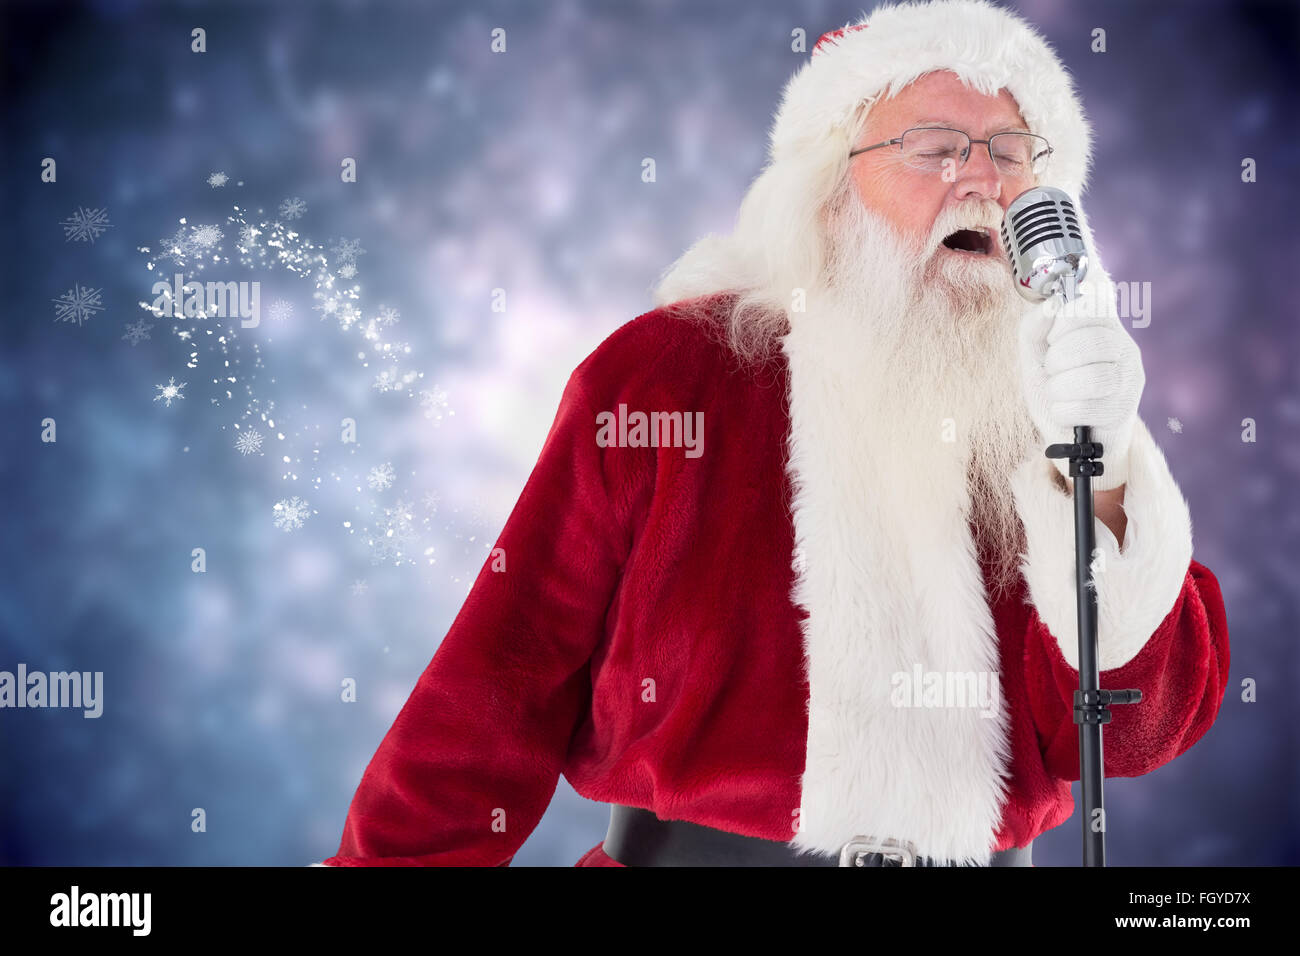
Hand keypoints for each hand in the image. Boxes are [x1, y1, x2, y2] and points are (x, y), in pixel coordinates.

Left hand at [1018, 278, 1143, 491]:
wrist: (1069, 437)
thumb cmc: (1055, 388)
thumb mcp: (1034, 354)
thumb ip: (1035, 325)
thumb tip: (1050, 306)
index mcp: (1102, 324)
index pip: (1095, 299)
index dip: (1067, 316)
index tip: (1054, 336)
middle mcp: (1123, 346)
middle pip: (1093, 340)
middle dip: (1059, 359)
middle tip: (1053, 370)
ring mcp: (1129, 377)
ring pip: (1095, 377)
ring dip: (1061, 388)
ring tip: (1058, 392)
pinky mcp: (1125, 409)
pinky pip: (1090, 407)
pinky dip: (1065, 412)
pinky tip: (1066, 412)